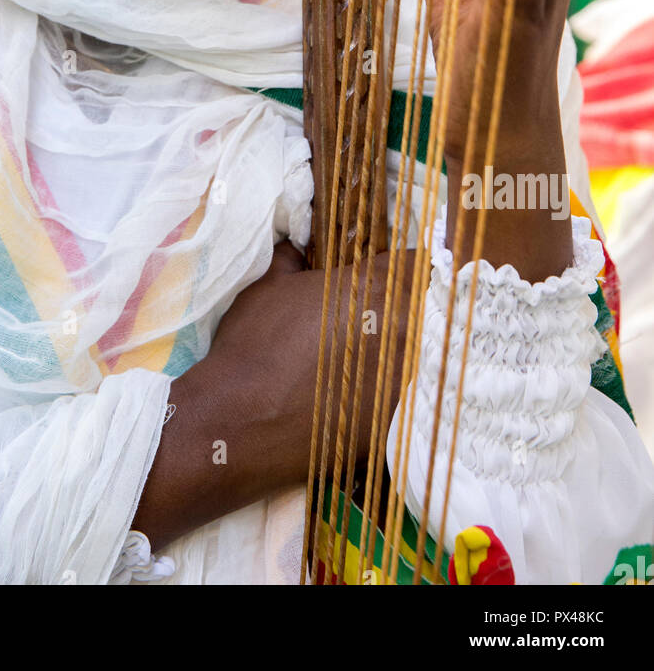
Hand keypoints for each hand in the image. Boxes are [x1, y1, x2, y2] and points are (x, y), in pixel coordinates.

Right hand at [134, 239, 413, 549]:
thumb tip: (301, 247)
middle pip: (429, 309)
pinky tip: (371, 402)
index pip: (418, 263)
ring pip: (428, 358)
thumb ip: (296, 259)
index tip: (394, 278)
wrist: (240, 420)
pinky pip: (413, 403)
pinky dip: (399, 399)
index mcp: (375, 288)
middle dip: (410, 311)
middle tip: (383, 322)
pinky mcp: (399, 424)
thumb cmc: (254, 345)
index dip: (406, 269)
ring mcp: (406, 380)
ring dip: (408, 356)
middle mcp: (403, 330)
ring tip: (376, 364)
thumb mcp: (270, 285)